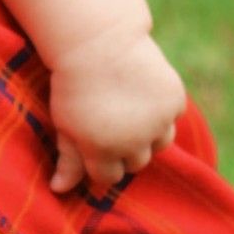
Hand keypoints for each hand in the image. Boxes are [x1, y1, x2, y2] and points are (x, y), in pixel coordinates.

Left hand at [46, 32, 186, 193]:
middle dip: (125, 151)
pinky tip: (143, 95)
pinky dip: (162, 112)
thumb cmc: (72, 85)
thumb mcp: (64, 123)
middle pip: (136, 163)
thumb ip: (68, 159)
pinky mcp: (174, 101)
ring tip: (129, 112)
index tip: (95, 145)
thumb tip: (60, 190)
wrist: (98, 42)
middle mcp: (134, 141)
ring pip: (160, 144)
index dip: (101, 164)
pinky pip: (172, 118)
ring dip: (148, 136)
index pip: (109, 178)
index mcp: (102, 150)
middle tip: (112, 124)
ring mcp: (157, 122)